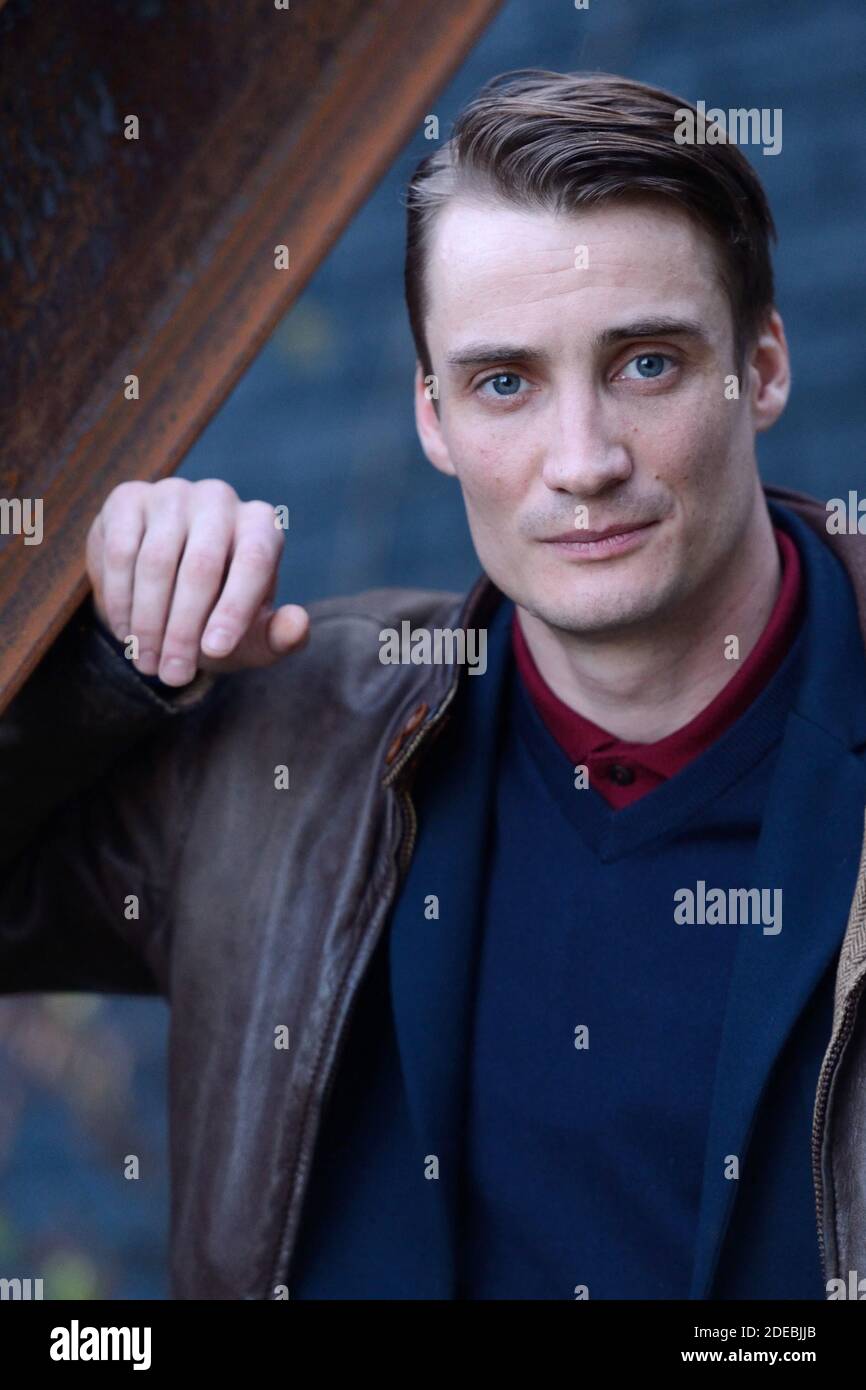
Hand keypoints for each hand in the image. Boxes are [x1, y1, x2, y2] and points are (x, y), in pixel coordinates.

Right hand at [85, 478, 308, 685]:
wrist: (166, 591)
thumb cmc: (220, 615)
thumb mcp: (254, 636)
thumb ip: (281, 636)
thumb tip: (297, 623)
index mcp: (261, 525)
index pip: (253, 561)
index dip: (233, 609)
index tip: (215, 651)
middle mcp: (220, 499)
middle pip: (201, 566)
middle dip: (183, 629)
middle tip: (173, 675)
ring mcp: (172, 494)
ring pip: (156, 562)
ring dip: (149, 622)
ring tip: (149, 664)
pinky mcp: (128, 499)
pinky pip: (121, 552)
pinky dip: (120, 600)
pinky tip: (126, 634)